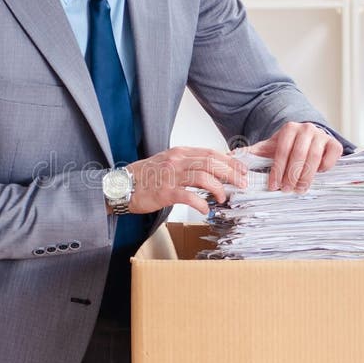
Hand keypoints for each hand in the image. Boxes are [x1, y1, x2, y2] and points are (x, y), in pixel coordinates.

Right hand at [126, 147, 248, 215]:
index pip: (211, 153)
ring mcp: (170, 176)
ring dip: (218, 189)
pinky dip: (201, 204)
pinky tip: (205, 209)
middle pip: (211, 163)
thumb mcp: (169, 162)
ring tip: (223, 198)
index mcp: (180, 153)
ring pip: (203, 177)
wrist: (121, 185)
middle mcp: (177, 161)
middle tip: (242, 184)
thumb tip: (212, 171)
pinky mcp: (165, 192)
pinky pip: (189, 196)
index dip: (230, 161)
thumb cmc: (146, 176)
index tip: (242, 170)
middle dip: (231, 173)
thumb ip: (188, 164)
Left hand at [247, 121, 342, 192]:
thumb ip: (251, 153)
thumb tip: (228, 157)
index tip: (273, 186)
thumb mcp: (268, 148)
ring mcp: (322, 135)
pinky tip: (315, 176)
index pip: (282, 151)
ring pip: (314, 159)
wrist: (309, 140)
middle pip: (298, 156)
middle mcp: (307, 128)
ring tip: (299, 189)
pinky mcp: (335, 144)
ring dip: (306, 177)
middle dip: (291, 176)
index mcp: (289, 128)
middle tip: (286, 190)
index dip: (277, 170)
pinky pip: (331, 158)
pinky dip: (323, 169)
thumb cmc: (287, 147)